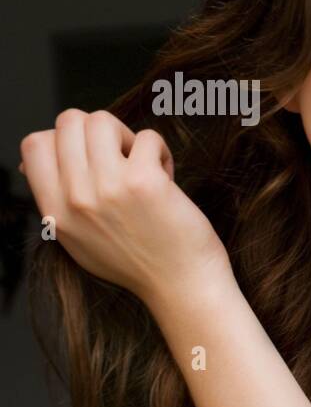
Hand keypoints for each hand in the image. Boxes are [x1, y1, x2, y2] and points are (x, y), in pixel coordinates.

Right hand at [19, 109, 230, 308]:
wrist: (181, 286)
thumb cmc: (138, 261)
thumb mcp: (77, 239)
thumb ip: (56, 201)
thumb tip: (34, 159)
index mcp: (55, 211)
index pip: (34, 145)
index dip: (64, 139)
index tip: (91, 158)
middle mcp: (75, 198)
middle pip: (69, 121)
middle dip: (100, 131)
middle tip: (122, 160)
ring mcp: (108, 188)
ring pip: (102, 120)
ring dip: (128, 136)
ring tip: (143, 164)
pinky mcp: (144, 182)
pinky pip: (147, 137)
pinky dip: (160, 150)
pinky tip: (166, 176)